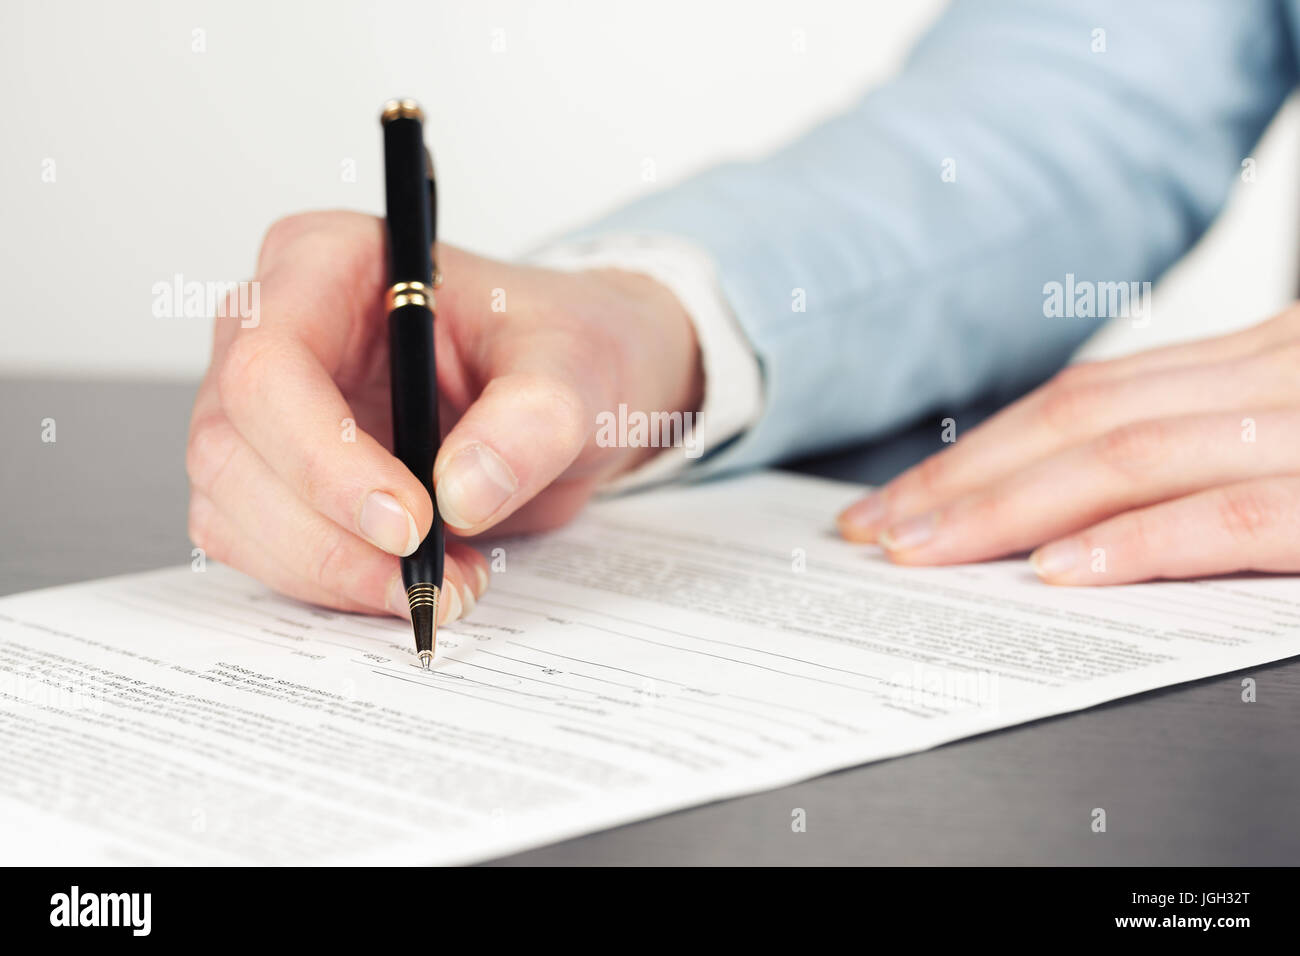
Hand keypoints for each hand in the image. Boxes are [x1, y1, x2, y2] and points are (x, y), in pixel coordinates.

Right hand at [187, 211, 700, 620]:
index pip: (269, 362)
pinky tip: (416, 579)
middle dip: (329, 536)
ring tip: (444, 583)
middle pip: (232, 448)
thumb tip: (462, 491)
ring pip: (233, 511)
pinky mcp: (277, 479)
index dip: (323, 456)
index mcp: (329, 263)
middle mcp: (275, 330)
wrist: (571, 394)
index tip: (411, 522)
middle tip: (432, 577)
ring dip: (334, 572)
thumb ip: (533, 418)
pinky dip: (335, 585)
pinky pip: (264, 550)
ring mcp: (265, 411)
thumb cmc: (564, 348)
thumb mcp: (578, 367)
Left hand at [837, 307, 1299, 584]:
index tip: (902, 496)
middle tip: (874, 527)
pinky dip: (1136, 542)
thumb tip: (1088, 501)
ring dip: (1008, 507)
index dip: (984, 449)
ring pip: (1130, 455)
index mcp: (1264, 359)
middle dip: (963, 478)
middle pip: (1083, 418)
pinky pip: (1231, 516)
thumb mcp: (1296, 432)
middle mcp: (1279, 373)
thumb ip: (1210, 445)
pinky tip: (1058, 569)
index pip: (1091, 397)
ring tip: (924, 550)